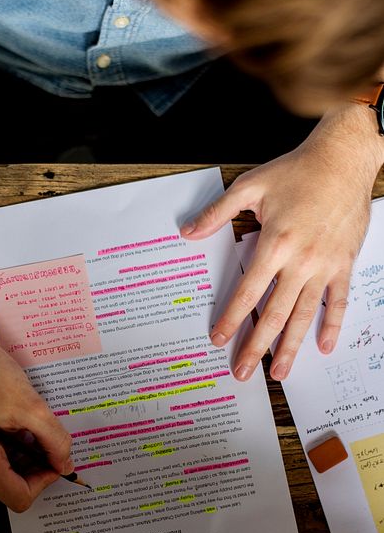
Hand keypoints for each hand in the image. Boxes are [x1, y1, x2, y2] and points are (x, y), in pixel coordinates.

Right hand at [0, 329, 72, 511]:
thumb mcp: (31, 406)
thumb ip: (54, 441)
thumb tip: (63, 464)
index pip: (19, 498)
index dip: (43, 481)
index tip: (53, 458)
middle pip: (9, 492)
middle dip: (32, 471)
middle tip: (42, 441)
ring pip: (0, 480)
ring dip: (19, 462)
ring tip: (24, 431)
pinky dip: (6, 455)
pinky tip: (10, 430)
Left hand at [179, 105, 383, 380]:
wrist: (345, 158)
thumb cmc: (298, 171)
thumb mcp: (250, 186)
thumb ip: (217, 213)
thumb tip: (187, 233)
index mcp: (275, 244)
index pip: (247, 292)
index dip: (232, 319)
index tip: (219, 339)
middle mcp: (300, 261)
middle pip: (275, 314)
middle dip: (257, 347)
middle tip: (243, 372)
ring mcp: (325, 266)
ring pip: (305, 315)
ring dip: (291, 347)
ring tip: (281, 373)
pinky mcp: (344, 264)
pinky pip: (338, 301)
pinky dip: (331, 325)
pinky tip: (323, 347)